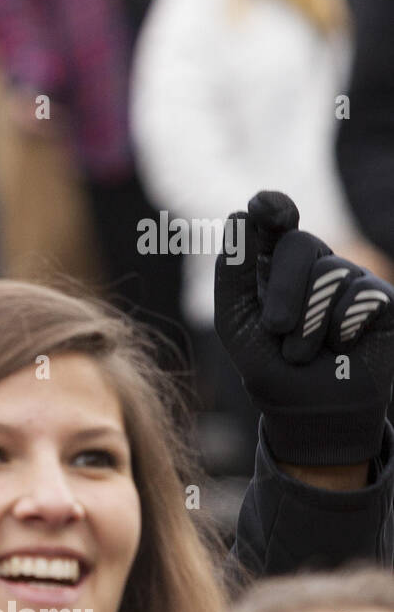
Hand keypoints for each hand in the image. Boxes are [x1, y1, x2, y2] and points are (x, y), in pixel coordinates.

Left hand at [215, 191, 393, 466]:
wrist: (306, 405)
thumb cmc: (266, 360)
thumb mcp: (235, 318)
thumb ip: (232, 270)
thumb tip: (238, 216)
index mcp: (273, 260)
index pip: (274, 217)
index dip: (271, 206)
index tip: (263, 209)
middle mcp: (314, 261)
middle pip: (301, 243)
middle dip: (283, 290)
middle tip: (275, 329)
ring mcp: (350, 277)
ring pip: (331, 273)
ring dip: (308, 323)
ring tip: (301, 351)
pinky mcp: (381, 300)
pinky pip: (364, 296)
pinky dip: (342, 328)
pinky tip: (341, 346)